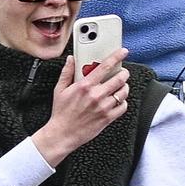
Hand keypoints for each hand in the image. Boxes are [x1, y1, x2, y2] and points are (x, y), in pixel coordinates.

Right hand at [36, 48, 129, 164]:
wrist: (63, 133)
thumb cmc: (61, 112)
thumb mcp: (60, 89)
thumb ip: (67, 73)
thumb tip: (71, 59)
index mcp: (84, 86)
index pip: (105, 67)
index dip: (116, 57)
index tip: (123, 52)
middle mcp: (96, 95)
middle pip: (119, 79)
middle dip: (124, 73)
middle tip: (123, 72)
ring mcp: (104, 107)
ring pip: (123, 92)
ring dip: (124, 87)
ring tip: (120, 86)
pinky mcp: (109, 118)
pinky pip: (123, 106)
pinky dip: (123, 102)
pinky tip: (117, 100)